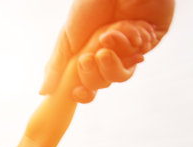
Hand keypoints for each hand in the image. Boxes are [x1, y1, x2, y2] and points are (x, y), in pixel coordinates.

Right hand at [40, 0, 174, 101]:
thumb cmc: (89, 5)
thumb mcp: (67, 37)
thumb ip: (57, 65)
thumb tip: (44, 92)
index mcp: (86, 54)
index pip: (85, 83)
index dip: (83, 92)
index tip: (78, 93)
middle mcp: (107, 54)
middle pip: (101, 83)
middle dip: (94, 72)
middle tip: (89, 56)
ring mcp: (128, 49)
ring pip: (121, 75)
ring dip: (113, 57)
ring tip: (108, 36)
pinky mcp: (148, 41)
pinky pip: (138, 57)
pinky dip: (129, 43)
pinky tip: (128, 26)